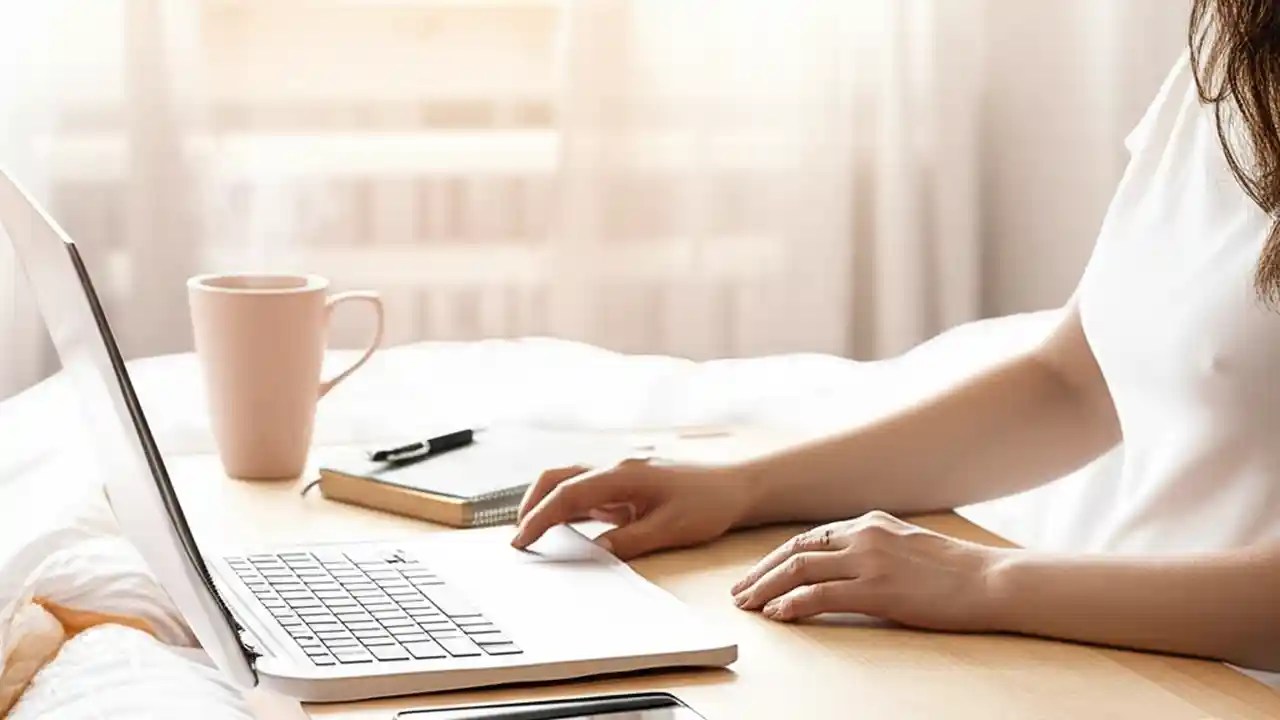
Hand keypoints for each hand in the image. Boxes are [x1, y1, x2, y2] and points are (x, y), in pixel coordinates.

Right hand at [510, 458, 753, 559]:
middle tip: (520, 539)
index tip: (522, 540)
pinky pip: (585, 492)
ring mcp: (618, 475)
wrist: (735, 487)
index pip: (568, 493)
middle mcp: (615, 469)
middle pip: (557, 477)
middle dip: (532, 504)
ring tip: (534, 535)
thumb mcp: (671, 529)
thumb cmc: (709, 503)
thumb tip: (595, 551)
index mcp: (623, 475)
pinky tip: (565, 529)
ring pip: (568, 482)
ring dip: (547, 504)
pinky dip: (567, 508)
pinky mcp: (624, 485)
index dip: (540, 517)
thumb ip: (630, 540)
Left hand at [730, 511, 1007, 631]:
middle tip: (739, 591)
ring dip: (767, 588)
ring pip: (800, 569)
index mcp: (870, 522)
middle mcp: (864, 534)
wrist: (990, 581)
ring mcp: (869, 560)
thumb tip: (845, 564)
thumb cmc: (955, 571)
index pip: (810, 537)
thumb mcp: (908, 546)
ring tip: (748, 604)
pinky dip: (793, 604)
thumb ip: (874, 548)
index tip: (758, 575)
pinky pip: (820, 594)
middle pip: (795, 550)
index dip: (778, 558)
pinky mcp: (877, 588)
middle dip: (761, 572)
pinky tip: (778, 615)